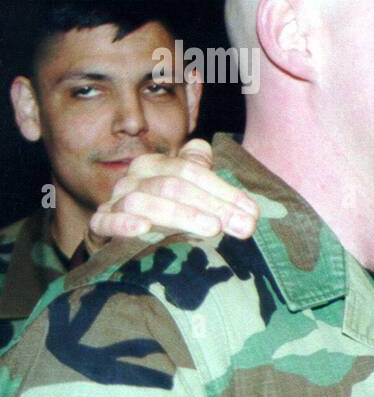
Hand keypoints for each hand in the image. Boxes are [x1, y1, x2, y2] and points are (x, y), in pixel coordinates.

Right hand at [86, 139, 258, 252]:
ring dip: (181, 215)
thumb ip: (199, 172)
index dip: (224, 191)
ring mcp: (114, 201)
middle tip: (243, 227)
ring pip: (145, 202)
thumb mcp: (187, 193)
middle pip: (174, 185)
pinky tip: (143, 229)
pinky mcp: (99, 226)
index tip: (252, 213)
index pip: (192, 171)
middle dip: (214, 206)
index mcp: (156, 165)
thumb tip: (205, 149)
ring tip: (212, 228)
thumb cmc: (166, 217)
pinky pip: (105, 222)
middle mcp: (134, 179)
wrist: (124, 247)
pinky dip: (123, 223)